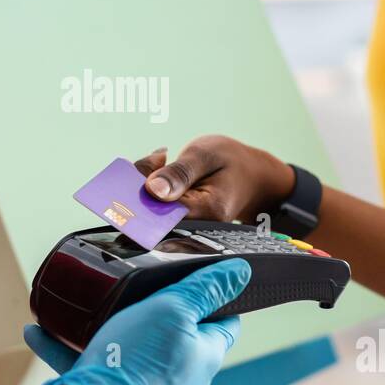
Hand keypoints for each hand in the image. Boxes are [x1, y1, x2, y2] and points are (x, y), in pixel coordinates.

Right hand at [24, 259, 249, 384]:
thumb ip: (205, 290)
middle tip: (136, 285)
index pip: (224, 323)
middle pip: (174, 336)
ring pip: (127, 350)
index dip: (218, 297)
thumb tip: (240, 273)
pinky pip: (90, 365)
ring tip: (84, 305)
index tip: (203, 278)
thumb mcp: (173, 311)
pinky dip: (67, 347)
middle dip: (154, 311)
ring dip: (105, 326)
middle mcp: (179, 381)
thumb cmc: (136, 365)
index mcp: (203, 358)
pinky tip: (40, 331)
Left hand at [134, 136, 296, 223]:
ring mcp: (187, 228)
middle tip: (149, 163)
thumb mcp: (207, 155)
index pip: (163, 213)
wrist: (250, 177)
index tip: (134, 176)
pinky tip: (157, 170)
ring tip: (157, 162)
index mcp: (208, 212)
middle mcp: (197, 227)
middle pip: (152, 219)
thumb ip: (180, 172)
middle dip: (137, 193)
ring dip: (141, 190)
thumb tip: (151, 189)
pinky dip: (147, 192)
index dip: (140, 198)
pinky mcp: (178, 224)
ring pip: (149, 216)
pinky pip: (153, 212)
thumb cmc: (231, 162)